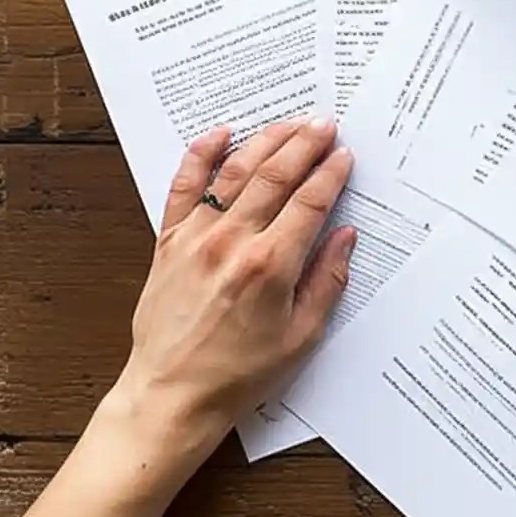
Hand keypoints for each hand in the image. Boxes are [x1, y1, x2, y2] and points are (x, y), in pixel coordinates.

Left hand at [107, 118, 356, 455]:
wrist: (174, 393)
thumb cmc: (239, 374)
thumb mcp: (302, 336)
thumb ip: (327, 280)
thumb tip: (345, 236)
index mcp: (271, 266)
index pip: (310, 202)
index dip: (331, 174)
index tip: (344, 156)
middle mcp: (233, 243)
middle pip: (276, 175)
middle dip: (305, 144)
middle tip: (325, 124)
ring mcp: (196, 238)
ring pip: (237, 171)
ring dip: (267, 141)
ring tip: (290, 123)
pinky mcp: (169, 242)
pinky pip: (186, 187)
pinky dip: (202, 155)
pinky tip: (221, 134)